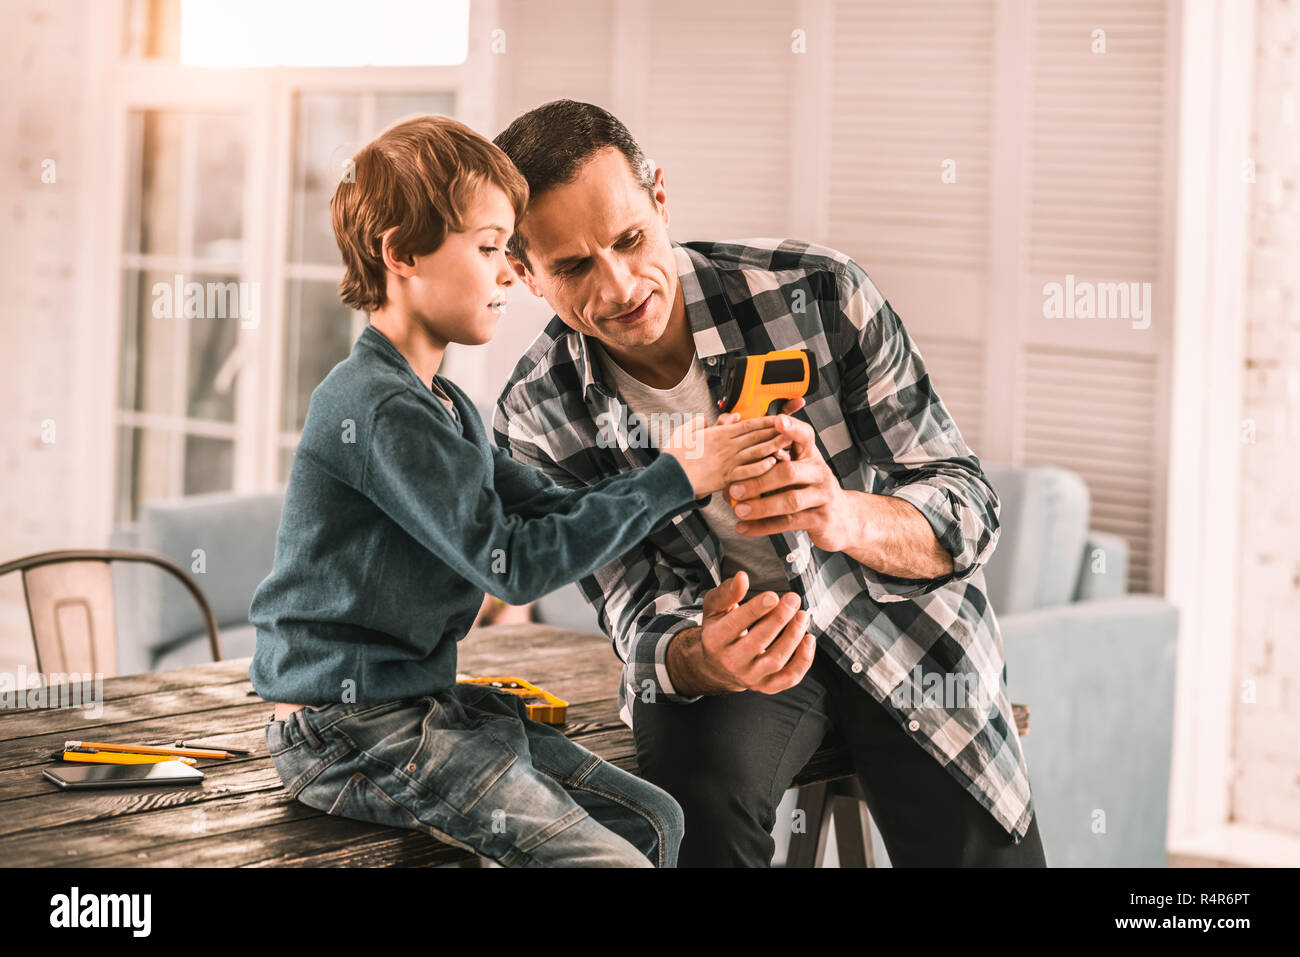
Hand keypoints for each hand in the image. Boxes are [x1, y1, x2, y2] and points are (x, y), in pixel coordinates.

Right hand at [662, 414, 792, 497]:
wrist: (670, 477)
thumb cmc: (675, 457)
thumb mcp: (684, 433)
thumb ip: (697, 424)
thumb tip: (706, 420)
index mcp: (718, 434)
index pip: (747, 424)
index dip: (765, 420)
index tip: (779, 418)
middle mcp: (726, 446)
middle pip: (756, 436)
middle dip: (775, 431)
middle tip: (792, 428)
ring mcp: (728, 462)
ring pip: (756, 452)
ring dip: (773, 447)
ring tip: (788, 443)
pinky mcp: (726, 478)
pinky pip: (747, 471)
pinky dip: (761, 467)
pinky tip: (772, 464)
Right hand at [684, 571, 815, 693]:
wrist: (716, 666)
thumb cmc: (718, 631)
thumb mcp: (714, 609)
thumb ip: (727, 592)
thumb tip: (742, 578)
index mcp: (715, 639)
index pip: (735, 624)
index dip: (756, 609)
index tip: (773, 595)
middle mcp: (731, 661)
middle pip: (758, 641)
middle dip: (779, 618)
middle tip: (793, 600)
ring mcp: (750, 676)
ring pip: (776, 660)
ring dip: (793, 636)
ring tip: (802, 615)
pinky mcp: (766, 686)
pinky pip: (789, 678)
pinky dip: (804, 660)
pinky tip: (808, 639)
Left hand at [726, 412, 858, 553]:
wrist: (844, 519)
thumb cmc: (811, 489)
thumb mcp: (798, 470)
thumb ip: (772, 461)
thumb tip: (735, 461)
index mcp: (811, 456)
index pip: (804, 436)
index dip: (792, 428)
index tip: (777, 421)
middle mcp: (819, 473)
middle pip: (789, 472)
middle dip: (759, 481)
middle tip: (733, 489)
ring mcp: (822, 497)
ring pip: (790, 501)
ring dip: (760, 507)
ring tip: (738, 510)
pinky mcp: (821, 520)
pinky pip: (788, 523)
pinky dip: (763, 526)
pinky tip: (744, 527)